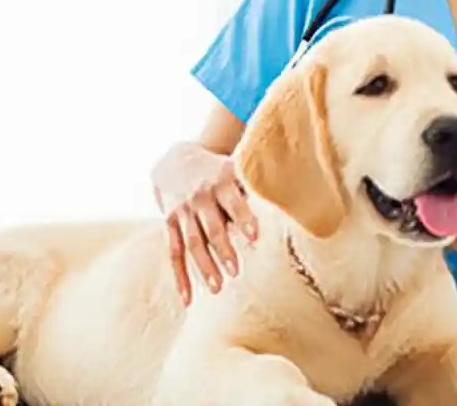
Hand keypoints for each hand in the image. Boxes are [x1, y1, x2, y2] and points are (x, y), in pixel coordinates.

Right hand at [152, 141, 258, 304]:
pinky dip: (180, 276)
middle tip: (235, 271)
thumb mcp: (235, 171)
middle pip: (211, 227)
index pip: (233, 203)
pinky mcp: (169, 223)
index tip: (255, 237)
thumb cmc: (218, 171)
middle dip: (223, 249)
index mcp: (221, 183)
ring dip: (204, 266)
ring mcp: (182, 212)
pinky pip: (173, 252)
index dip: (243, 218)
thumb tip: (287, 210)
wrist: (177, 159)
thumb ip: (253, 190)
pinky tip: (188, 298)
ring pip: (192, 243)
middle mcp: (200, 198)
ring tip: (217, 288)